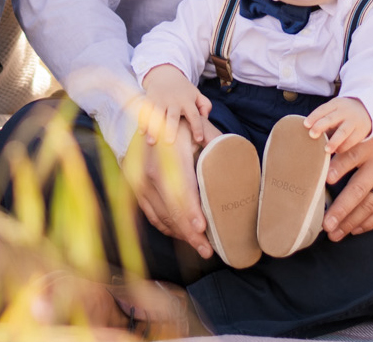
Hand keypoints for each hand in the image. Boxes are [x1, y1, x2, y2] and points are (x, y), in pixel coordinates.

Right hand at [124, 116, 215, 258]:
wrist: (148, 121)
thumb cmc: (179, 127)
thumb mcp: (198, 127)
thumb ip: (215, 140)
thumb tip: (234, 154)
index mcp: (169, 157)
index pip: (181, 189)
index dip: (191, 210)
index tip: (202, 228)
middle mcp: (151, 172)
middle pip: (172, 210)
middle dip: (190, 234)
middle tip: (208, 251)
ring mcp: (141, 184)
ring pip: (162, 217)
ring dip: (181, 235)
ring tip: (201, 247)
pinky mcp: (138, 191)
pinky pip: (153, 216)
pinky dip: (168, 228)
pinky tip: (183, 235)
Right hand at [138, 65, 213, 146]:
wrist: (165, 74)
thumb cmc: (183, 90)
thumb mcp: (196, 94)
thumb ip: (205, 105)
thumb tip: (206, 117)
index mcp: (187, 101)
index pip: (194, 115)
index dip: (197, 127)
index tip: (199, 139)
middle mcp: (174, 101)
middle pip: (173, 116)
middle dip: (171, 129)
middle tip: (169, 142)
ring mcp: (160, 100)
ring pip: (157, 115)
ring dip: (153, 128)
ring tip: (152, 141)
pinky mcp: (150, 99)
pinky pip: (145, 111)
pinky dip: (143, 121)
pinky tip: (141, 132)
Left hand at [304, 96, 371, 152]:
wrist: (365, 109)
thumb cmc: (341, 113)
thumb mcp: (334, 110)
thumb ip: (323, 118)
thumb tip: (307, 132)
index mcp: (335, 104)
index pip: (323, 109)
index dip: (314, 117)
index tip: (305, 125)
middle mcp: (344, 112)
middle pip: (331, 119)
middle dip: (321, 126)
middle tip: (312, 135)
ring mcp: (353, 121)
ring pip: (343, 131)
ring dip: (334, 141)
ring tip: (326, 150)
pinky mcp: (361, 131)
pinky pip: (352, 140)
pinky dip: (344, 146)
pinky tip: (337, 151)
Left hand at [322, 107, 372, 240]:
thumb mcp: (359, 136)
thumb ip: (343, 151)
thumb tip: (321, 169)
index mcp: (368, 147)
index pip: (351, 157)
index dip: (338, 168)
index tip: (325, 180)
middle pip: (359, 189)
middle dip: (341, 209)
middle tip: (326, 225)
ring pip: (371, 205)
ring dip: (352, 221)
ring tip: (336, 233)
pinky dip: (369, 222)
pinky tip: (355, 230)